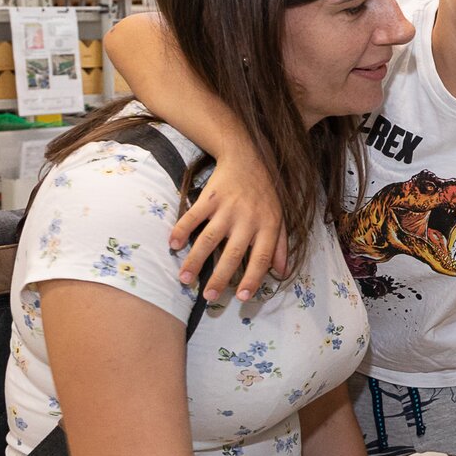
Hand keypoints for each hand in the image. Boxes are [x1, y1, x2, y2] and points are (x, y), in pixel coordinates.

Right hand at [170, 151, 288, 301]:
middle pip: (233, 254)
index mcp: (268, 226)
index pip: (261, 257)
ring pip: (209, 239)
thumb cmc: (264, 194)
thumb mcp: (279, 218)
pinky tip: (173, 245)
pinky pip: (193, 217)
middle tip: (209, 297)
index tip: (243, 297)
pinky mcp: (209, 197)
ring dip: (195, 261)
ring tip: (185, 279)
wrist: (246, 158)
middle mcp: (248, 219)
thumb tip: (281, 273)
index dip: (253, 278)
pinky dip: (182, 230)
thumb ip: (280, 246)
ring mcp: (227, 208)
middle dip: (220, 277)